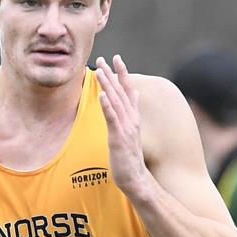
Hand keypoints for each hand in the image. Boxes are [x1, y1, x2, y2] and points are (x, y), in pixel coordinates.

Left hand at [95, 54, 149, 197]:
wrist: (136, 178)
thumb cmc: (130, 156)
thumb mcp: (131, 130)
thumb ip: (132, 111)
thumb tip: (135, 94)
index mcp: (133, 116)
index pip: (129, 90)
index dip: (123, 73)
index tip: (117, 58)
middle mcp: (131, 119)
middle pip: (121, 92)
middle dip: (112, 74)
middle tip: (102, 58)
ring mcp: (126, 128)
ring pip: (116, 102)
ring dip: (108, 85)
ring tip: (100, 71)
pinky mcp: (118, 138)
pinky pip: (113, 119)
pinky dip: (107, 106)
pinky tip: (102, 96)